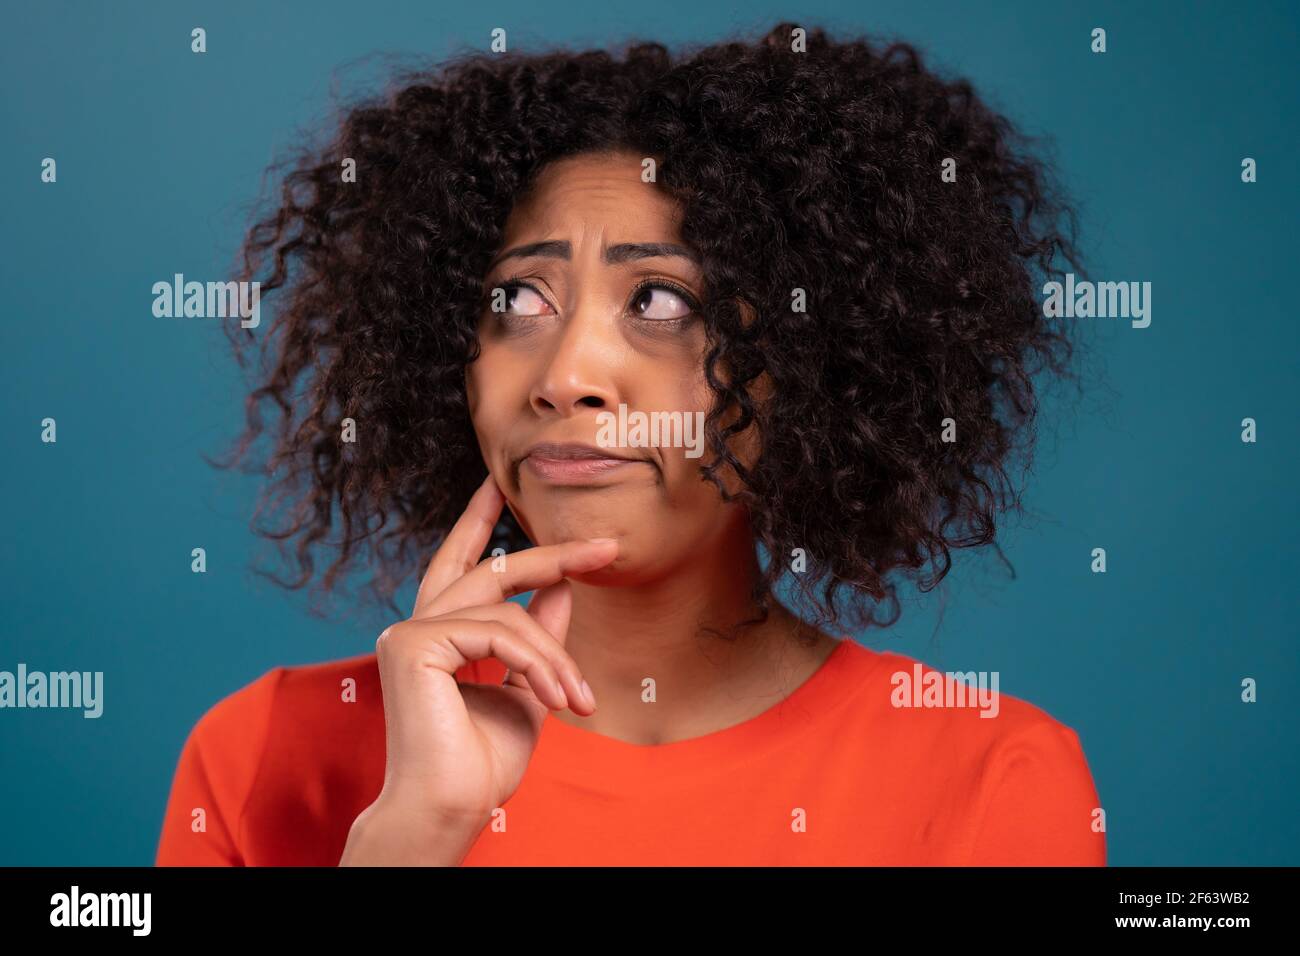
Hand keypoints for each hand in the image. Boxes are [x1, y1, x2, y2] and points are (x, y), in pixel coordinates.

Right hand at [339, 473, 617, 864]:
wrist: (452, 808)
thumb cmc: (481, 764)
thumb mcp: (526, 688)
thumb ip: (538, 637)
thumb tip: (563, 586)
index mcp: (435, 636)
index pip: (458, 565)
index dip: (476, 522)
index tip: (496, 484)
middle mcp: (414, 626)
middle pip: (491, 571)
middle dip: (551, 555)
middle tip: (606, 546)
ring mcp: (408, 632)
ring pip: (507, 610)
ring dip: (554, 656)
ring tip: (577, 700)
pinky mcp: (411, 644)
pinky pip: (499, 633)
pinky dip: (537, 664)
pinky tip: (556, 700)